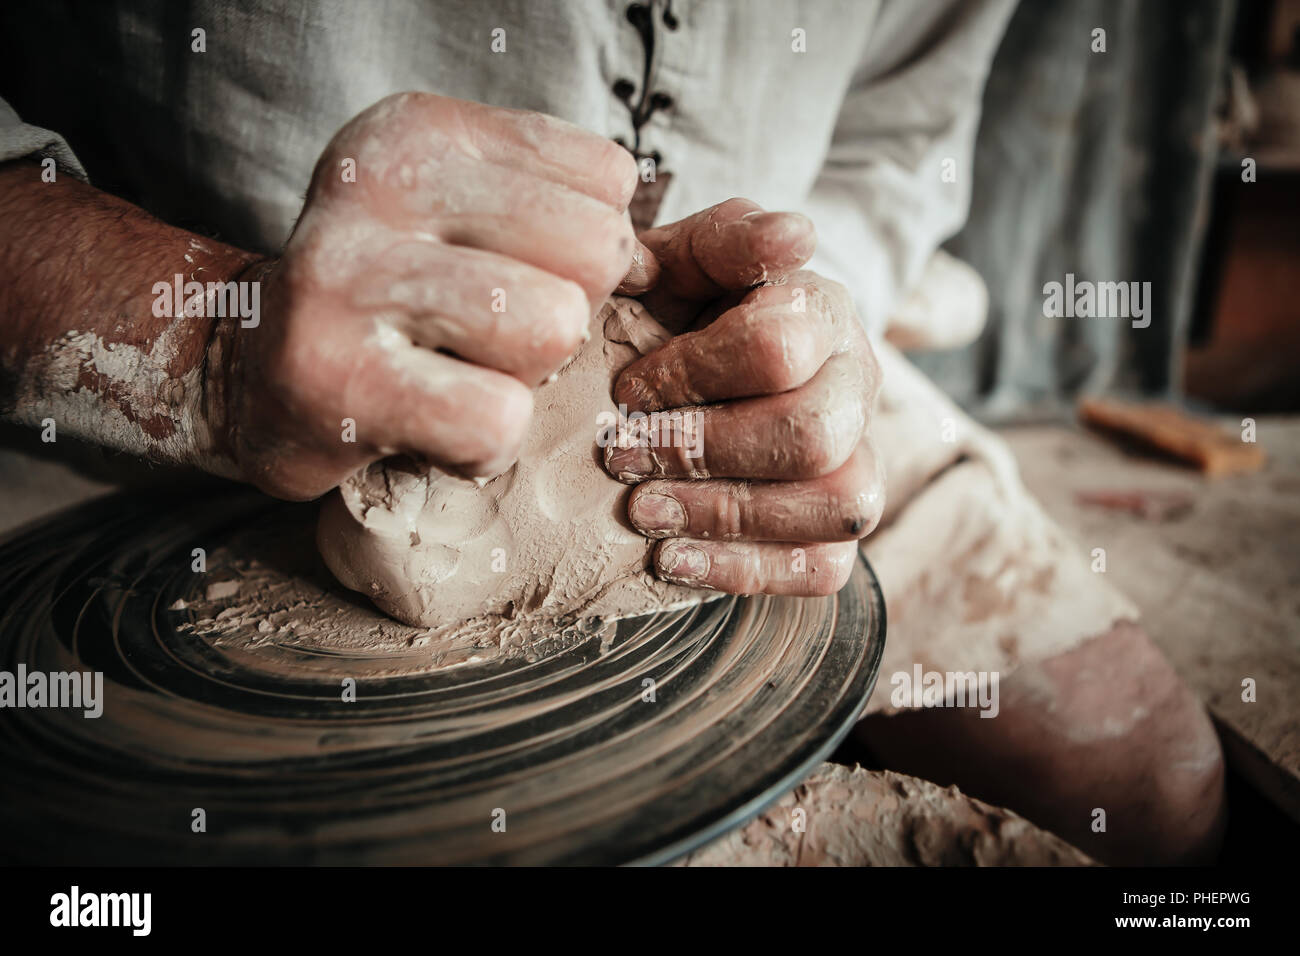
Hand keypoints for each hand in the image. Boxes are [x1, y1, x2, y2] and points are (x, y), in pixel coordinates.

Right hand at [220, 93, 637, 499]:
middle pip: (594, 250)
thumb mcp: (460, 217)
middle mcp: (379, 183)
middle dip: (566, 316)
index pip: (607, 178)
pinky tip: (435, 429)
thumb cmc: (389, 303)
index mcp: (423, 132)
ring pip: (553, 329)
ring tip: (457, 377)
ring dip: (524, 382)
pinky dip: (485, 446)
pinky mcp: (337, 378)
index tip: (514, 277)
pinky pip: (497, 419)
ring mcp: (348, 276)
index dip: (587, 255)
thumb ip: (559, 213)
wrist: (249, 371)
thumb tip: (656, 264)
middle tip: (488, 340)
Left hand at [608, 199, 883, 594]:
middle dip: (701, 450)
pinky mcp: (837, 528)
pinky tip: (671, 559)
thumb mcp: (683, 261)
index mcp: (823, 311)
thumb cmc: (681, 310)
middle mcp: (857, 386)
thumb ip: (718, 239)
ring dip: (724, 515)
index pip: (778, 348)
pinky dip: (745, 570)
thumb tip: (792, 234)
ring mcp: (858, 459)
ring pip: (834, 505)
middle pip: (811, 435)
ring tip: (639, 511)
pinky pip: (825, 568)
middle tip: (617, 455)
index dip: (693, 374)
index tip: (625, 389)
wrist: (694, 362)